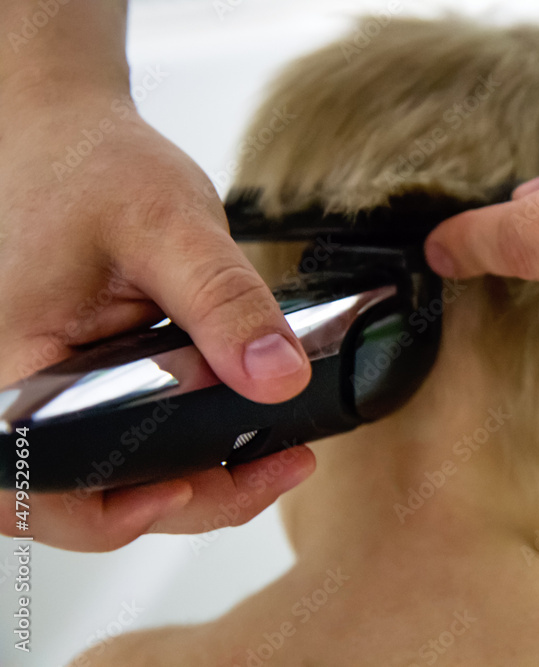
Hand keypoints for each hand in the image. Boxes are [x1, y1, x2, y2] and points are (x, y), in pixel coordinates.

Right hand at [0, 78, 314, 550]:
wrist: (64, 139)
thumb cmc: (89, 169)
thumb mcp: (169, 225)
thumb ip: (224, 302)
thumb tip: (277, 378)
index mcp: (8, 370)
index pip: (48, 488)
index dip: (123, 510)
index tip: (203, 487)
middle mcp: (14, 398)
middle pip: (87, 502)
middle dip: (188, 498)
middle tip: (276, 467)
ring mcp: (41, 400)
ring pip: (109, 483)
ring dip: (193, 482)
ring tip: (274, 456)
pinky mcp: (74, 392)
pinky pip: (122, 447)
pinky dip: (181, 450)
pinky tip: (240, 431)